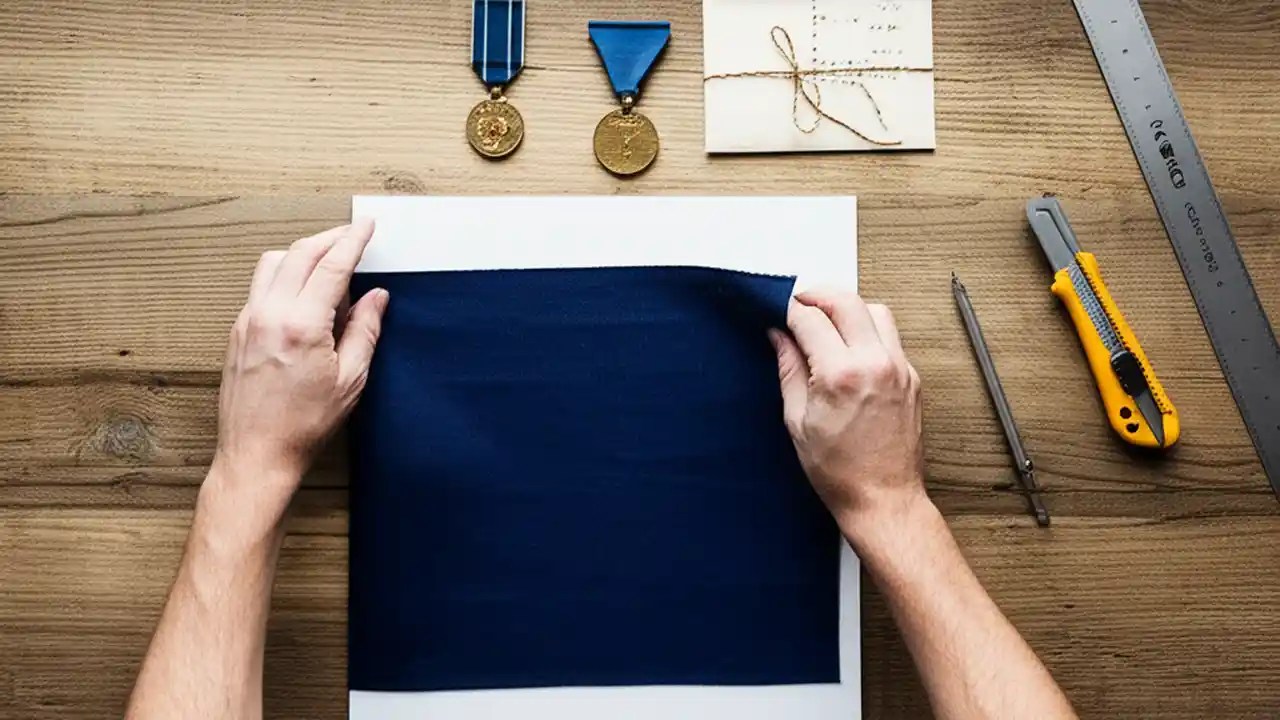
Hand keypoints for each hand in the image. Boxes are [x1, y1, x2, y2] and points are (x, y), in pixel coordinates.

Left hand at [210, 219, 387, 520]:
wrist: (257, 454)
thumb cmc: (304, 425)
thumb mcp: (351, 380)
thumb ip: (364, 330)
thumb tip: (376, 297)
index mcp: (301, 325)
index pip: (331, 265)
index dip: (353, 240)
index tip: (366, 226)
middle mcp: (268, 314)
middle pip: (300, 253)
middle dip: (330, 237)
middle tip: (353, 235)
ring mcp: (247, 320)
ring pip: (274, 262)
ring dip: (303, 253)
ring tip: (329, 264)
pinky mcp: (237, 331)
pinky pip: (261, 286)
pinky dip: (286, 275)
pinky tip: (305, 294)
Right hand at [768, 289, 926, 548]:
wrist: (883, 499)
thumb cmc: (840, 472)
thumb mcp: (797, 420)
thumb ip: (789, 369)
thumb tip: (779, 337)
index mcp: (842, 375)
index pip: (811, 319)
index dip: (790, 310)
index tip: (780, 312)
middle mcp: (876, 364)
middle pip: (846, 301)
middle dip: (817, 296)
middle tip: (800, 304)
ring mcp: (899, 369)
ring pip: (875, 310)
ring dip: (848, 309)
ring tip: (827, 324)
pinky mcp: (912, 378)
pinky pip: (890, 337)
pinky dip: (868, 332)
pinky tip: (849, 348)